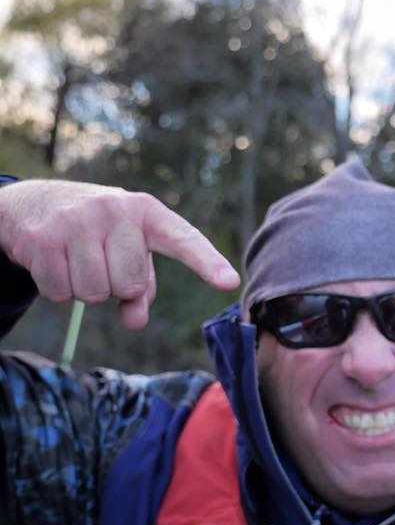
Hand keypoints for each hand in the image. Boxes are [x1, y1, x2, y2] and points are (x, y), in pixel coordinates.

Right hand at [0, 180, 239, 329]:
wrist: (35, 203)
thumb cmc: (98, 234)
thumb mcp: (127, 253)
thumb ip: (141, 290)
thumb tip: (137, 321)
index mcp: (148, 213)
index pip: (184, 241)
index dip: (208, 263)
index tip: (230, 282)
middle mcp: (117, 210)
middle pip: (130, 285)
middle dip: (116, 288)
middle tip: (101, 264)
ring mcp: (78, 221)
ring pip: (95, 293)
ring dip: (84, 290)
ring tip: (76, 261)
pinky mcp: (44, 237)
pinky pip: (60, 293)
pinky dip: (56, 290)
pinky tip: (53, 262)